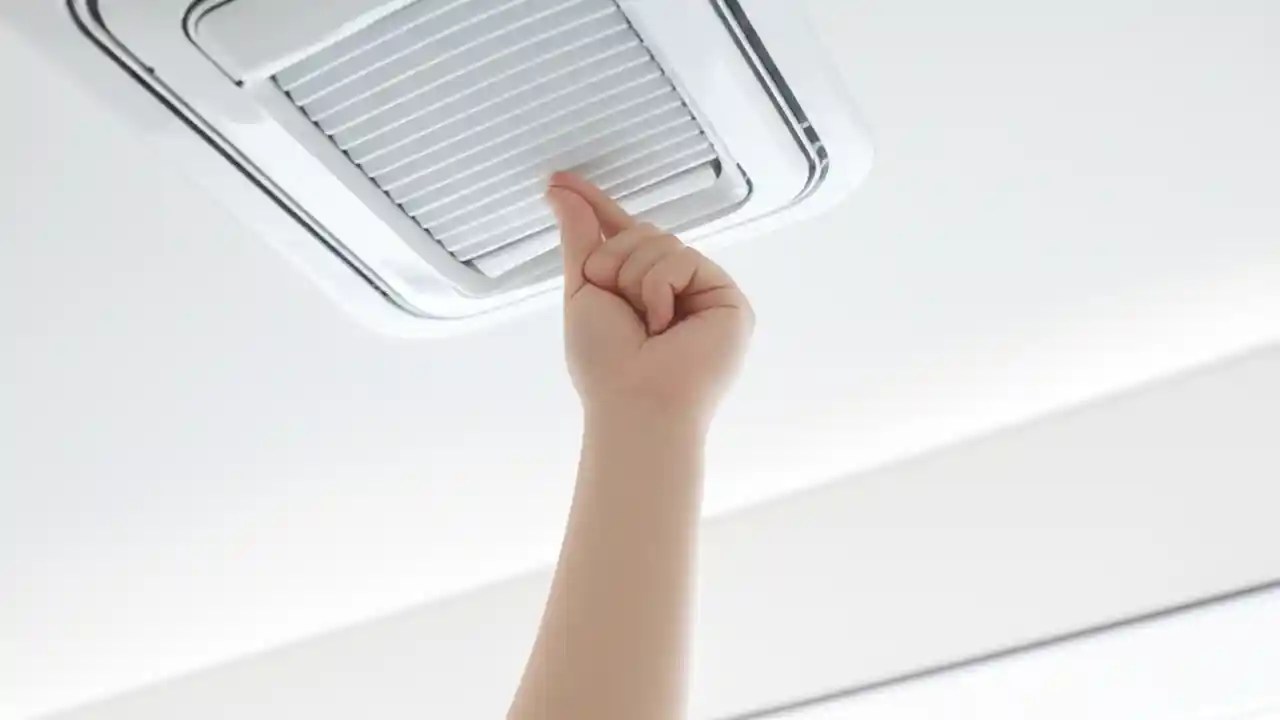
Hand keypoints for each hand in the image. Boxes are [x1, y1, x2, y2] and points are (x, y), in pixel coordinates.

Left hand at [548, 172, 753, 427]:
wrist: (635, 403)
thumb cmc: (605, 364)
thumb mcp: (583, 292)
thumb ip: (580, 239)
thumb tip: (559, 190)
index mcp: (645, 292)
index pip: (624, 237)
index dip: (596, 208)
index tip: (561, 181)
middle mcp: (679, 290)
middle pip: (642, 234)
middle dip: (614, 263)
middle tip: (618, 307)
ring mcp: (706, 294)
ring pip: (662, 242)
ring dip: (635, 279)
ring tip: (644, 324)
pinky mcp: (729, 301)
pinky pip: (684, 259)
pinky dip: (660, 287)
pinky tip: (664, 323)